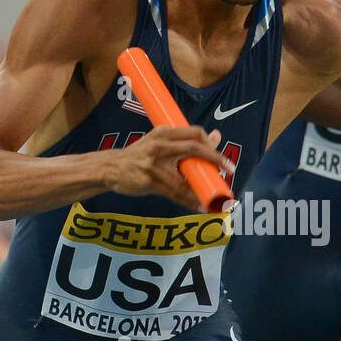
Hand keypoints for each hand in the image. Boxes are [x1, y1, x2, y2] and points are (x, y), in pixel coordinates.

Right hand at [102, 125, 234, 210]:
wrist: (110, 168)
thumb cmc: (140, 156)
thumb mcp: (161, 142)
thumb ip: (187, 141)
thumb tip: (217, 136)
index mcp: (164, 133)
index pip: (194, 133)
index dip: (212, 145)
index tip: (224, 158)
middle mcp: (159, 145)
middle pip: (193, 148)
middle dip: (215, 159)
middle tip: (230, 170)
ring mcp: (152, 164)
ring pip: (185, 178)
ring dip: (203, 189)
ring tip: (218, 200)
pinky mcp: (148, 181)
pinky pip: (174, 193)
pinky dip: (189, 201)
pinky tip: (200, 207)